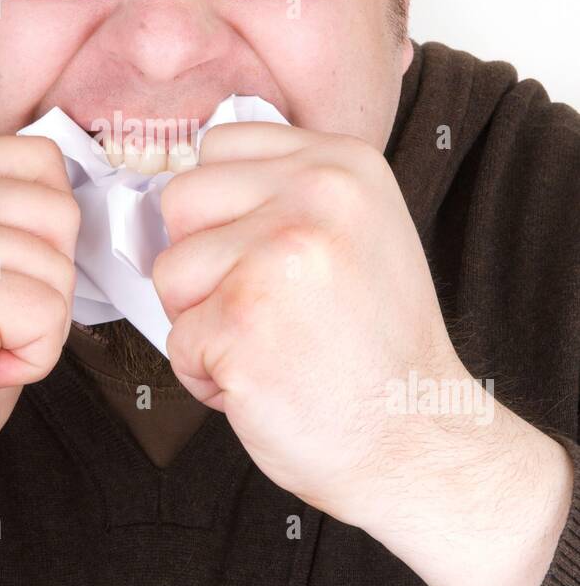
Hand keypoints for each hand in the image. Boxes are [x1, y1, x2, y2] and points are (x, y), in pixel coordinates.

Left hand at [151, 122, 466, 529]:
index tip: (256, 252)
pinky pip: (176, 339)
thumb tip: (196, 185)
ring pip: (169, 271)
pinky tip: (264, 382)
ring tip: (266, 346)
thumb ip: (289, 193)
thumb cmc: (378, 351)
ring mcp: (278, 255)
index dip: (219, 209)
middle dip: (200, 265)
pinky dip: (206, 375)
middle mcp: (315, 195)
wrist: (417, 440)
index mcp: (343, 164)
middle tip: (260, 308)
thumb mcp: (361, 231)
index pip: (219, 145)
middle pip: (181, 200)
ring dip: (200, 323)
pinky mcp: (241, 319)